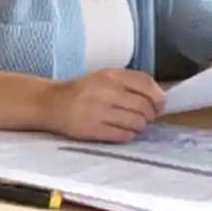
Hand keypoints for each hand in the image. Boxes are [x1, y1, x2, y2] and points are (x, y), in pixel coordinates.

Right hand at [45, 69, 165, 142]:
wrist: (52, 103)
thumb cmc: (82, 92)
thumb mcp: (104, 78)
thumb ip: (129, 84)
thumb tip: (159, 99)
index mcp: (110, 75)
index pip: (146, 83)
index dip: (158, 97)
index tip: (159, 105)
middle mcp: (106, 91)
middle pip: (144, 106)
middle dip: (149, 115)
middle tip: (145, 118)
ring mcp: (99, 110)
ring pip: (136, 122)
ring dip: (139, 126)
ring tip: (132, 125)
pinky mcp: (93, 129)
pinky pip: (123, 135)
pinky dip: (128, 135)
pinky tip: (123, 131)